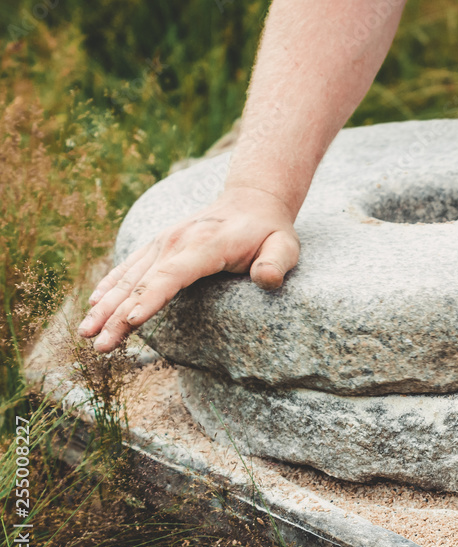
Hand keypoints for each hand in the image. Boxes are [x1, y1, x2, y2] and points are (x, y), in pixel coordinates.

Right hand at [78, 186, 299, 352]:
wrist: (252, 201)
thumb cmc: (270, 232)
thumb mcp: (285, 247)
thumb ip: (276, 264)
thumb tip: (266, 280)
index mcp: (205, 245)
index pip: (173, 274)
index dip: (151, 298)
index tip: (131, 321)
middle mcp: (176, 241)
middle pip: (141, 282)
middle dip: (116, 315)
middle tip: (97, 345)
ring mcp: (163, 242)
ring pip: (127, 277)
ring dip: (104, 306)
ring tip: (84, 333)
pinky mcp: (157, 246)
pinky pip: (127, 267)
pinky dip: (109, 286)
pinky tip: (93, 306)